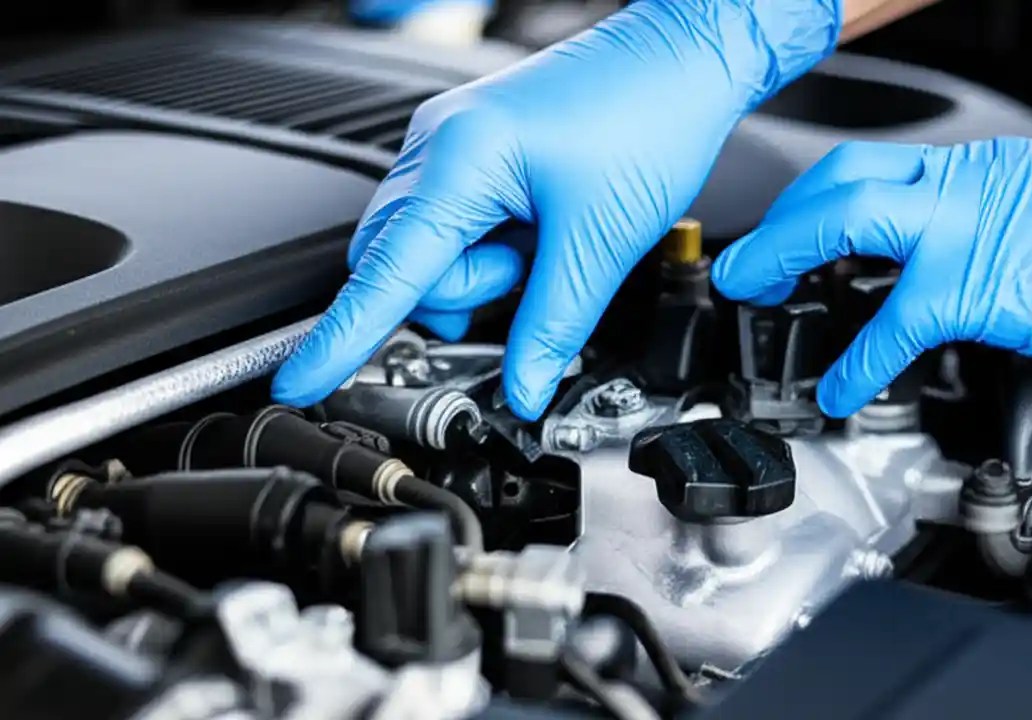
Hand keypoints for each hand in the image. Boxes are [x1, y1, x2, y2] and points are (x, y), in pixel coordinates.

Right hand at [271, 0, 839, 418]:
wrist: (686, 55)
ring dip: (485, 269)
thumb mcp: (602, 241)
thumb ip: (552, 326)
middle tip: (529, 274)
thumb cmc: (650, 114)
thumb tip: (524, 387)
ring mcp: (454, 145)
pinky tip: (540, 228)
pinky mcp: (477, 151)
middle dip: (460, 293)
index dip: (342, 337)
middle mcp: (440, 146)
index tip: (301, 382)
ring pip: (431, 248)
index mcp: (460, 161)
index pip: (385, 272)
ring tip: (549, 239)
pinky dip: (493, 245)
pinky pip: (457, 222)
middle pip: (402, 264)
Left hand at [712, 138, 1031, 416]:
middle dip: (779, 220)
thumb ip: (994, 236)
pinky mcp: (1000, 284)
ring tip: (755, 299)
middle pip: (844, 177)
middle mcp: (979, 183)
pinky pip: (901, 317)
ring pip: (851, 217)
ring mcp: (985, 226)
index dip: (816, 201)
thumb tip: (947, 273)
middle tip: (746, 266)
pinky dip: (857, 358)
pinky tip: (842, 390)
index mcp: (993, 169)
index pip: (879, 168)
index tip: (788, 236)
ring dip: (785, 258)